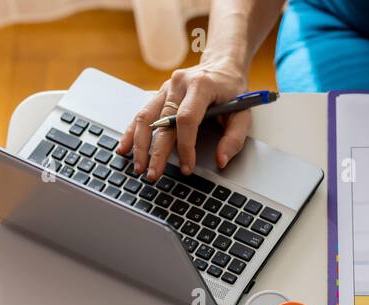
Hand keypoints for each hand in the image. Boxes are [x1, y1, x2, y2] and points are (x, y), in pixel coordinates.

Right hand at [117, 59, 248, 179]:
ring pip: (146, 116)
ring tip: (138, 166)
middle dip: (156, 152)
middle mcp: (179, 84)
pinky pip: (142, 113)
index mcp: (200, 86)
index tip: (187, 167)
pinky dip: (132, 132)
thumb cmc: (232, 90)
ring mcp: (167, 88)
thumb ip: (234, 138)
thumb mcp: (243, 113)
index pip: (186, 119)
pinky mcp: (160, 94)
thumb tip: (221, 160)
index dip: (185, 146)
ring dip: (140, 144)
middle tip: (153, 174)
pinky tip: (125, 147)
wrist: (223, 65)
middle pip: (162, 121)